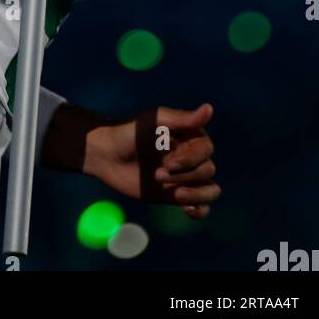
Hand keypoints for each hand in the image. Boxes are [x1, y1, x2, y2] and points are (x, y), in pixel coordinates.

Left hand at [84, 103, 219, 218]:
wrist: (108, 157)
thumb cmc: (130, 133)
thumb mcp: (153, 121)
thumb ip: (181, 118)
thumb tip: (209, 109)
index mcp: (189, 136)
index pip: (207, 149)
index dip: (191, 158)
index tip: (168, 160)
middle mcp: (191, 157)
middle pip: (208, 169)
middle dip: (184, 174)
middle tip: (157, 172)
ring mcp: (185, 177)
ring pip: (210, 190)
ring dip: (194, 193)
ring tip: (174, 193)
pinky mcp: (177, 195)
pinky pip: (202, 207)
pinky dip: (199, 210)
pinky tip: (186, 209)